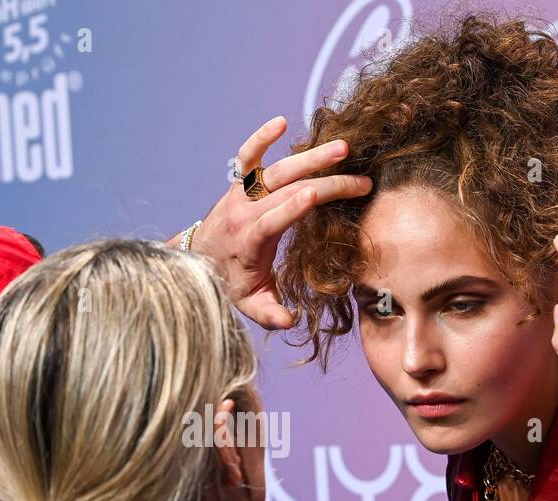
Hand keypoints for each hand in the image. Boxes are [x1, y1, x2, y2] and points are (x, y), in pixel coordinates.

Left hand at [178, 116, 371, 329]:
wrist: (196, 260)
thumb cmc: (229, 283)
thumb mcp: (250, 302)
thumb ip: (269, 312)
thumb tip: (287, 321)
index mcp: (249, 240)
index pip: (272, 220)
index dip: (292, 207)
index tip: (315, 194)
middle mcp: (244, 211)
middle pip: (288, 191)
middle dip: (326, 184)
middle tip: (360, 182)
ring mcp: (242, 193)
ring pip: (278, 169)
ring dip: (311, 157)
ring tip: (343, 148)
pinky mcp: (240, 182)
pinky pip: (248, 155)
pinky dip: (261, 138)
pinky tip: (281, 122)